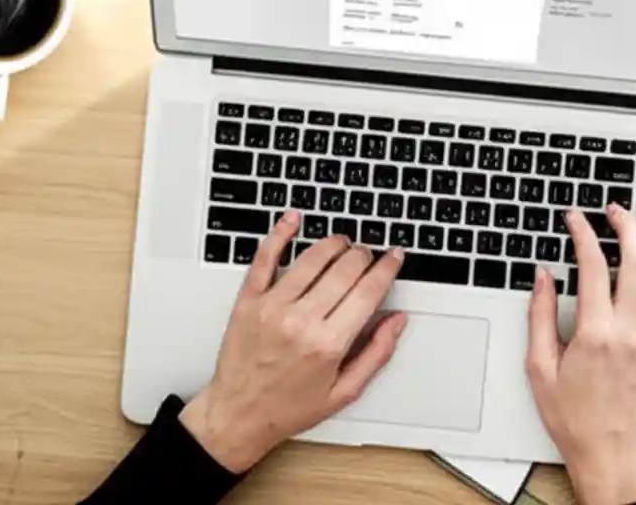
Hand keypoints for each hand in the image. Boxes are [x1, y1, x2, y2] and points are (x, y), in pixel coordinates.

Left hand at [179, 212, 406, 472]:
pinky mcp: (248, 301)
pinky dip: (279, 234)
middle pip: (344, 268)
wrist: (238, 415)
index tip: (394, 257)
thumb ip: (376, 353)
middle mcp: (301, 321)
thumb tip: (396, 320)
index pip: (368, 290)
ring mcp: (272, 307)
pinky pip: (264, 258)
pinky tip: (292, 220)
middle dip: (364, 255)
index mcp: (329, 344)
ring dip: (334, 243)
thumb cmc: (288, 407)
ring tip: (342, 243)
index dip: (387, 267)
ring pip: (311, 258)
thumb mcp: (344, 391)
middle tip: (369, 255)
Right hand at [526, 205, 635, 504]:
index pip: (592, 266)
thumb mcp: (540, 369)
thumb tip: (542, 279)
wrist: (612, 455)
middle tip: (615, 213)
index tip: (576, 220)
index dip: (583, 234)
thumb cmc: (576, 420)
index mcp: (594, 333)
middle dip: (626, 226)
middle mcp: (629, 332)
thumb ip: (539, 318)